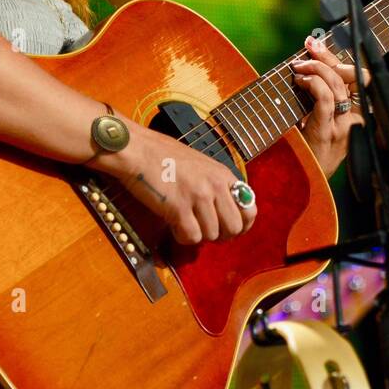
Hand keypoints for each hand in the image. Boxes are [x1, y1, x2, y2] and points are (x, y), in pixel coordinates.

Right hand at [91, 124, 257, 244]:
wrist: (138, 150)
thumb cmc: (163, 156)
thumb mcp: (201, 165)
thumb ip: (216, 185)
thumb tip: (227, 213)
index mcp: (223, 174)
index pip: (250, 210)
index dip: (242, 226)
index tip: (227, 229)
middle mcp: (215, 185)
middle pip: (234, 228)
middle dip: (219, 235)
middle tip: (202, 228)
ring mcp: (198, 196)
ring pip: (211, 235)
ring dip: (196, 234)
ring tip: (182, 220)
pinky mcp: (179, 208)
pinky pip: (191, 237)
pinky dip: (181, 237)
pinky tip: (172, 224)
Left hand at [291, 34, 366, 177]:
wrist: (303, 183)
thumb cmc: (308, 152)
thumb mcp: (319, 121)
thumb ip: (319, 98)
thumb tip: (306, 66)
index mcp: (358, 116)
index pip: (357, 77)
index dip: (337, 57)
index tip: (317, 44)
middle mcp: (355, 120)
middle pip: (352, 76)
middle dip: (328, 57)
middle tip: (308, 49)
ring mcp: (342, 126)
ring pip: (337, 84)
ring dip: (316, 68)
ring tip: (299, 67)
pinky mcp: (326, 132)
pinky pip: (325, 99)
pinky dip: (313, 84)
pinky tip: (301, 81)